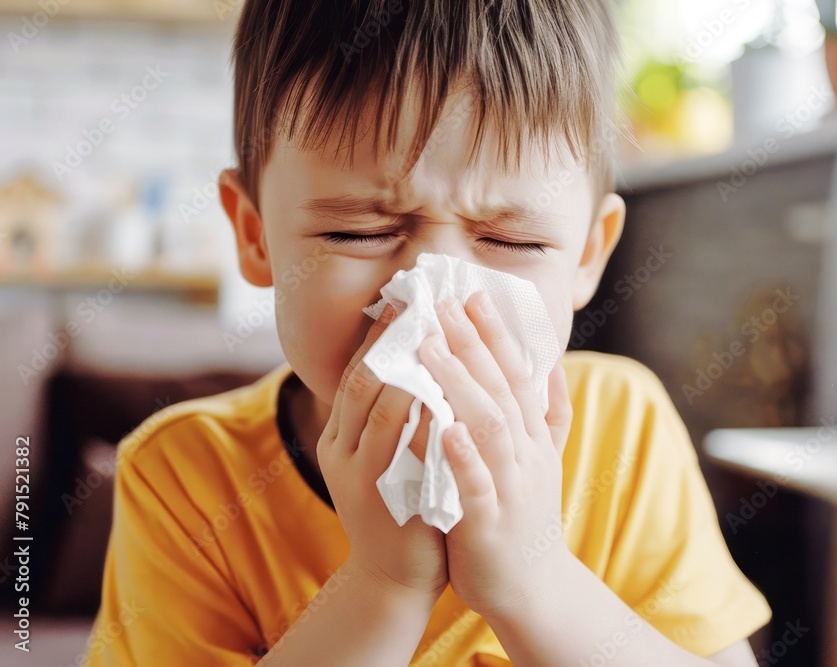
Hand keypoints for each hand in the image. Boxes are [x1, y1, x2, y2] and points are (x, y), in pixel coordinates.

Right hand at [317, 305, 448, 598]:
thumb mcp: (387, 454)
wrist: (395, 575)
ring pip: (380, 409)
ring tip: (435, 333)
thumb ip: (395, 412)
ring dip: (409, 368)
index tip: (409, 297)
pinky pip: (404, 451)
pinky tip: (450, 393)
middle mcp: (342, 448)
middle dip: (393, 339)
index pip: (361, 368)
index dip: (383, 333)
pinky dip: (426, 419)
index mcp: (342, 433)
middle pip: (364, 379)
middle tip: (422, 301)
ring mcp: (359, 474)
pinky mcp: (382, 500)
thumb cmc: (403, 505)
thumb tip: (419, 359)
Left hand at [416, 292, 574, 618]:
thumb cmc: (527, 518)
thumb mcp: (546, 459)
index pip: (515, 375)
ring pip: (489, 426)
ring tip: (433, 349)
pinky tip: (444, 428)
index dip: (495, 334)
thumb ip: (551, 412)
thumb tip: (554, 365)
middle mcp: (526, 454)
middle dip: (473, 344)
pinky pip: (477, 484)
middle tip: (444, 303)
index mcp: (533, 438)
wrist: (534, 588)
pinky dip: (463, 456)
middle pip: (501, 388)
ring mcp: (511, 486)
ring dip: (462, 385)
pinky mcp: (490, 522)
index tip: (473, 294)